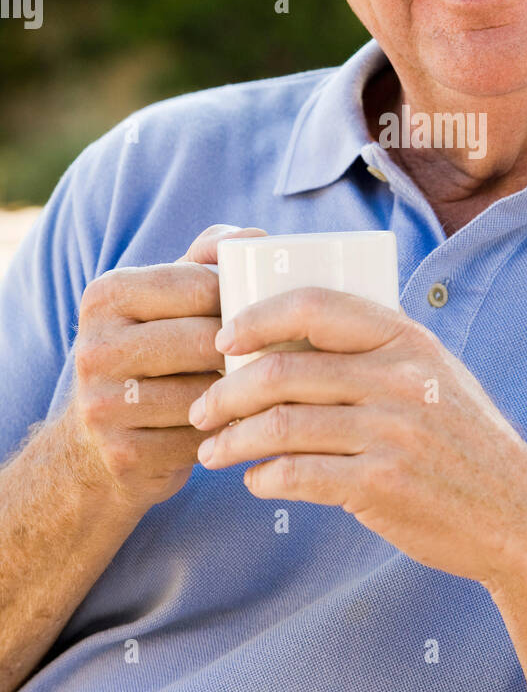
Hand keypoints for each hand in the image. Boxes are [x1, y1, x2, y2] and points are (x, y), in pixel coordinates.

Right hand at [67, 224, 265, 512]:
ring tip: (253, 390)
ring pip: (206, 393)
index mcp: (106, 295)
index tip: (260, 314)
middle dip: (242, 351)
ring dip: (238, 395)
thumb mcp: (165, 299)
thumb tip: (256, 237)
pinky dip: (224, 433)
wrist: (94, 446)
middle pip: (205, 340)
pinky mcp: (123, 453)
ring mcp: (103, 404)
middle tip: (268, 356)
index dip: (240, 301)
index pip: (200, 285)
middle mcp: (95, 347)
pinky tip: (231, 426)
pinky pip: (201, 438)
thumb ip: (207, 260)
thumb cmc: (151, 354)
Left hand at [187, 288, 526, 586]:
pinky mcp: (382, 486)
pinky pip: (299, 475)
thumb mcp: (435, 375)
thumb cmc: (463, 442)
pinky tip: (257, 481)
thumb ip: (376, 352)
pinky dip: (265, 477)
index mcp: (407, 339)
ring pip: (281, 425)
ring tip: (213, 452)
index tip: (224, 339)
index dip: (256, 317)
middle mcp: (400, 379)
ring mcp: (393, 433)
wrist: (518, 516)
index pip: (315, 305)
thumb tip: (286, 337)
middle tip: (203, 410)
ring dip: (232, 440)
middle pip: (283, 370)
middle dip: (226, 392)